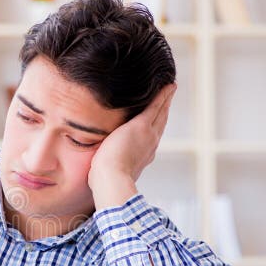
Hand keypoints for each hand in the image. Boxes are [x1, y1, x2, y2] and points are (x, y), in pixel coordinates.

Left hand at [88, 84, 176, 210]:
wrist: (111, 179)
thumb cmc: (105, 180)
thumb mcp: (108, 170)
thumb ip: (107, 165)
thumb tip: (95, 171)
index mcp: (142, 155)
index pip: (150, 137)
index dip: (155, 127)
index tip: (158, 119)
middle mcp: (150, 144)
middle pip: (160, 122)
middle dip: (165, 110)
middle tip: (169, 97)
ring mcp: (149, 135)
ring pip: (161, 113)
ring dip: (166, 100)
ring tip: (170, 88)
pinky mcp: (142, 126)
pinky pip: (156, 106)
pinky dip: (163, 96)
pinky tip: (168, 85)